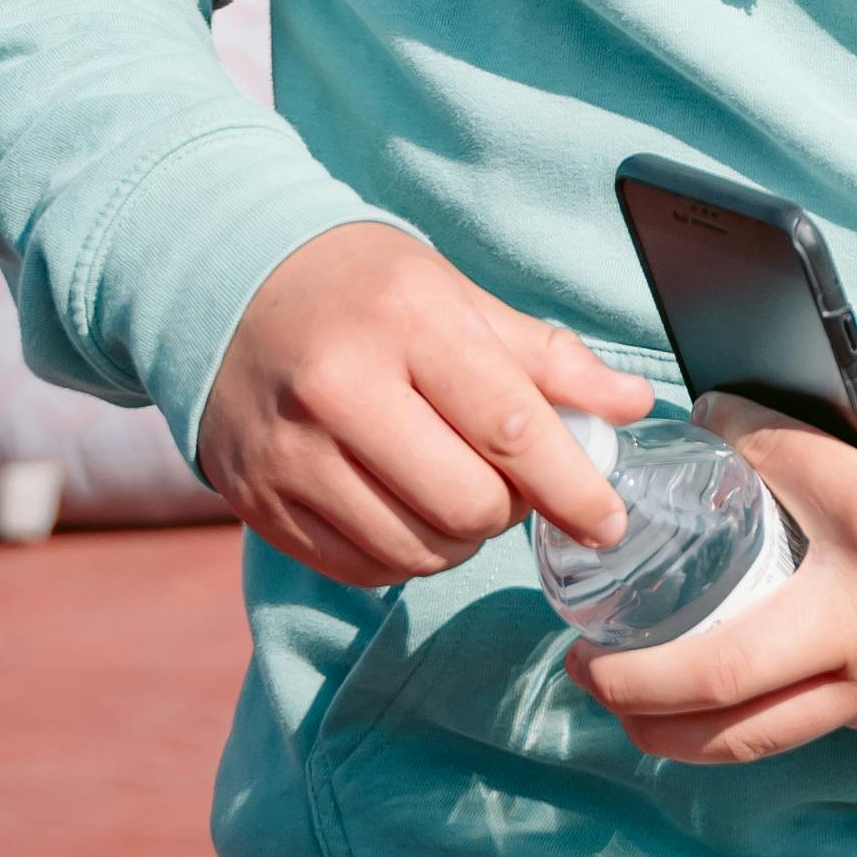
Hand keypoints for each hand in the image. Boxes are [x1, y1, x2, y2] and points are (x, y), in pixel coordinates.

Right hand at [194, 223, 642, 586]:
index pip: (511, 430)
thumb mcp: (456, 296)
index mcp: (406, 323)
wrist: (226, 288)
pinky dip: (402, 554)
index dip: (573, 488)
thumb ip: (545, 358)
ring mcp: (289, 453)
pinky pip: (359, 567)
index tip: (607, 522)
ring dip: (458, 539)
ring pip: (414, 549)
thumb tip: (629, 406)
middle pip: (466, 504)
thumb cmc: (361, 292)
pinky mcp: (257, 501)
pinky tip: (404, 509)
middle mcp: (338, 389)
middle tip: (510, 481)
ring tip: (454, 490)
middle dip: (510, 510)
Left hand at [575, 383, 856, 757]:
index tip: (696, 424)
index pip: (763, 465)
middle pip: (713, 668)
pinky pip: (800, 728)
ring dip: (662, 726)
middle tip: (582, 651)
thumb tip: (790, 407)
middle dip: (630, 671)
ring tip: (615, 700)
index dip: (717, 433)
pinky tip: (705, 707)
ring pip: (744, 731)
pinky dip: (738, 724)